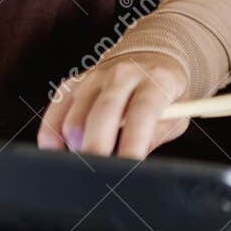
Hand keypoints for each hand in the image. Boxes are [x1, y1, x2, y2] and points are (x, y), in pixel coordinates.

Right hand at [38, 55, 189, 158]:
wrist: (149, 56)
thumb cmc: (164, 95)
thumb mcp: (177, 115)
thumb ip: (154, 137)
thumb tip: (127, 165)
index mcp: (156, 80)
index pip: (142, 111)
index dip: (134, 141)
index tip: (129, 165)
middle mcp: (123, 74)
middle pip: (101, 114)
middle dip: (97, 150)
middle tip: (99, 174)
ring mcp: (94, 76)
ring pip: (74, 119)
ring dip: (76, 148)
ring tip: (89, 162)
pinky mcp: (72, 83)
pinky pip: (54, 114)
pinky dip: (53, 139)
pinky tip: (63, 152)